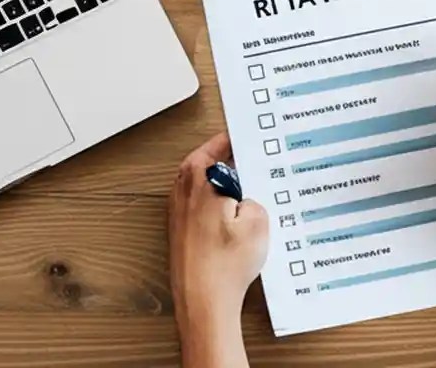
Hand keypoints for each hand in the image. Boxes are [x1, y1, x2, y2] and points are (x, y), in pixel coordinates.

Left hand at [169, 132, 268, 324]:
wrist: (202, 302)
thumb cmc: (224, 266)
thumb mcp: (258, 222)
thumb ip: (254, 200)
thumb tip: (246, 200)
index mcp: (201, 181)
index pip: (217, 147)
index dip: (234, 139)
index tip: (245, 133)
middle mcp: (183, 193)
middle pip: (202, 162)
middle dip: (222, 156)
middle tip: (243, 155)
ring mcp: (178, 214)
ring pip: (197, 184)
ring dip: (215, 180)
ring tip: (241, 186)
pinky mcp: (179, 233)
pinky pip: (196, 205)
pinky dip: (211, 202)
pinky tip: (230, 217)